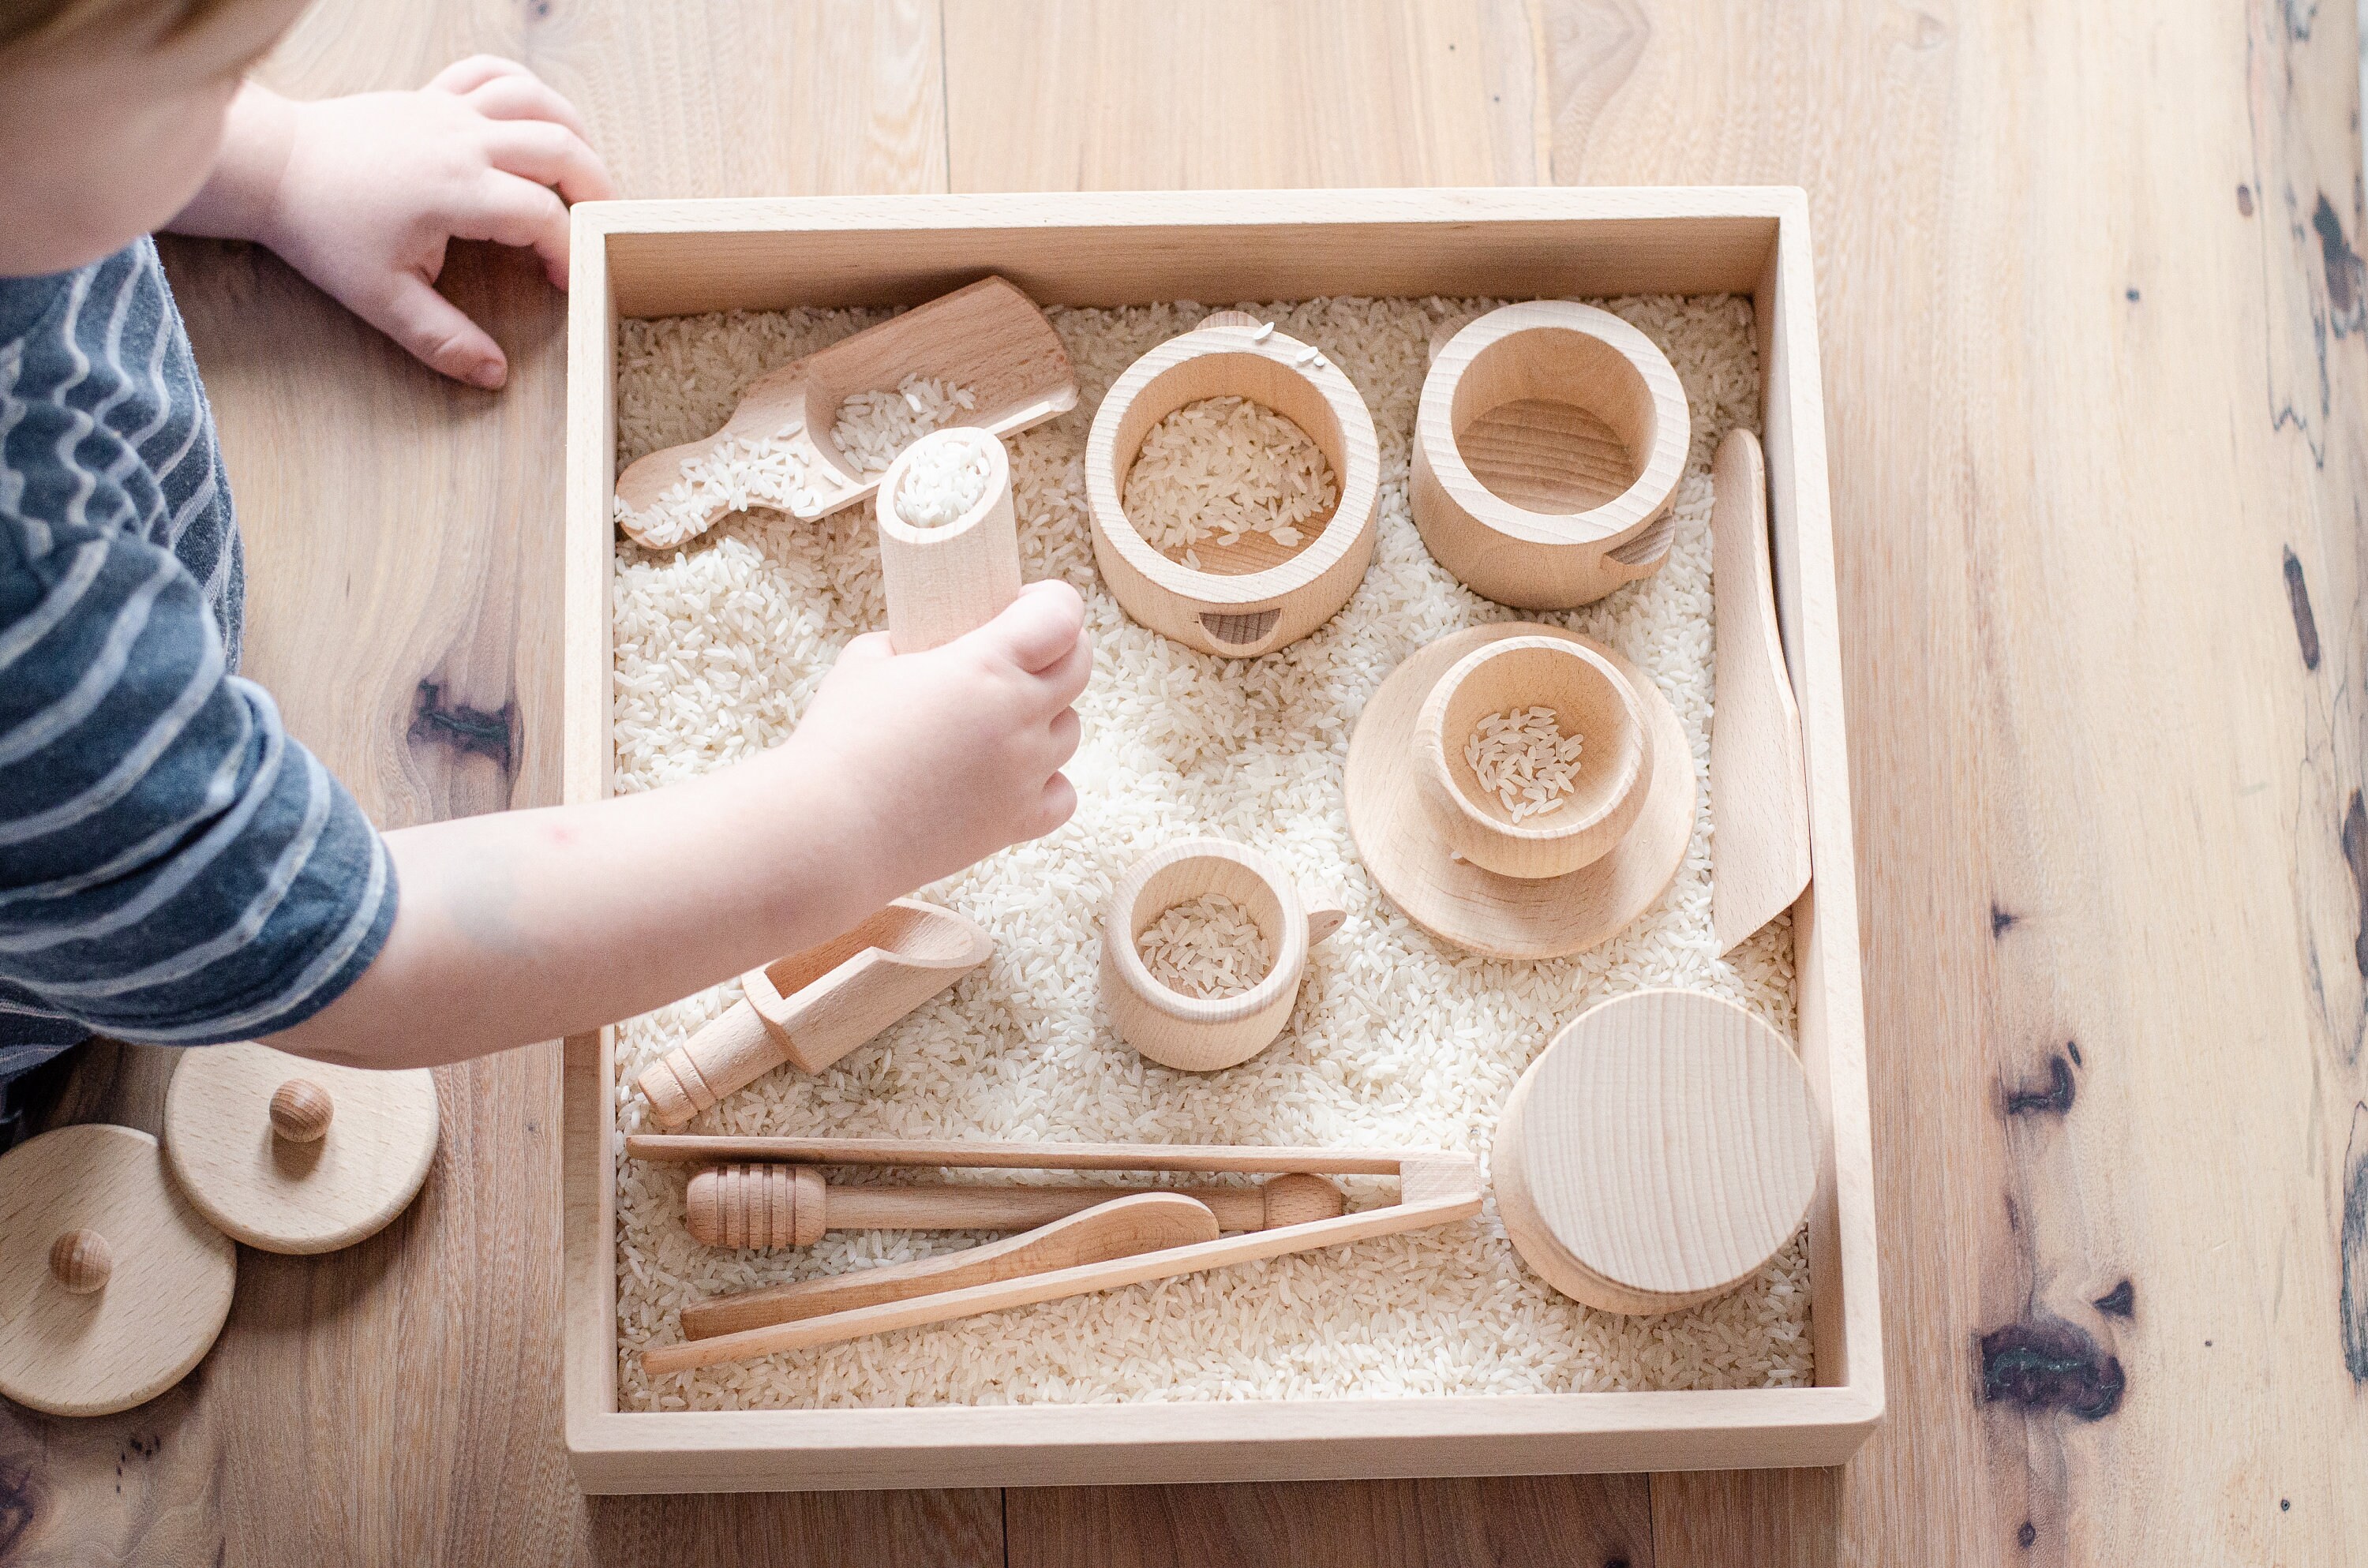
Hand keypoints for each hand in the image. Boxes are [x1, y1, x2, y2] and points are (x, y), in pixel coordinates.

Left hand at [185, 59, 614, 387]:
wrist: (273, 166)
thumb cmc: (323, 230)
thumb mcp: (381, 298)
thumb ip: (442, 339)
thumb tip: (494, 375)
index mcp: (458, 190)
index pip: (544, 217)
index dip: (568, 252)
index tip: (565, 282)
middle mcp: (463, 140)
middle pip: (561, 148)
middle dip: (597, 190)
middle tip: (601, 228)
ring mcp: (448, 110)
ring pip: (538, 102)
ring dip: (573, 134)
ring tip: (582, 174)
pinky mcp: (432, 95)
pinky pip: (494, 74)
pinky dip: (527, 92)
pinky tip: (535, 120)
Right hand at [781, 582, 1091, 897]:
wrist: (826, 831)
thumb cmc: (838, 741)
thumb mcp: (866, 659)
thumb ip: (911, 640)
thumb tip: (930, 641)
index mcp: (985, 666)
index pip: (1063, 616)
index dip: (1052, 602)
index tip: (1024, 604)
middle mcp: (1018, 719)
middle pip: (1080, 666)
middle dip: (1057, 648)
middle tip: (1019, 653)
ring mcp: (1023, 775)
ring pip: (1070, 729)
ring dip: (1046, 715)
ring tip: (997, 719)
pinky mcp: (1015, 823)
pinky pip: (1062, 793)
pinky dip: (1045, 780)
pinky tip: (1009, 774)